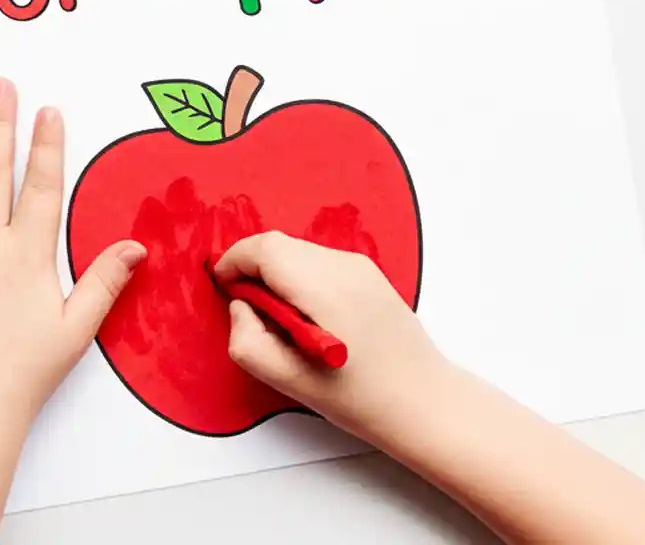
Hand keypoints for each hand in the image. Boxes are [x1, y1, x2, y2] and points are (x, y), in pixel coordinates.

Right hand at [213, 231, 446, 442]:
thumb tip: (241, 305)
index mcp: (324, 290)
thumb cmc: (359, 397)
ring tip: (283, 320)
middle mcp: (345, 267)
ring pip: (299, 251)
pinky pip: (320, 261)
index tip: (223, 287)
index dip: (234, 262)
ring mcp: (362, 266)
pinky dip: (301, 277)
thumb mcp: (288, 379)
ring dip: (278, 273)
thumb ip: (248, 340)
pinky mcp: (370, 272)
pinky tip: (310, 317)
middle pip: (281, 245)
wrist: (421, 399)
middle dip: (254, 268)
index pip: (265, 248)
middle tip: (251, 309)